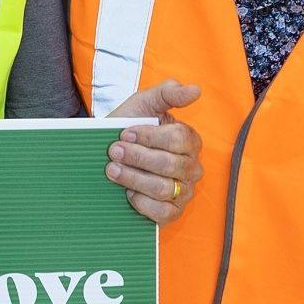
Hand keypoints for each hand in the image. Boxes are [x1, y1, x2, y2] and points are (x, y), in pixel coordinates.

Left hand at [104, 80, 203, 224]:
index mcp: (190, 141)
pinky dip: (141, 203)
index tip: (125, 133)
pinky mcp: (172, 213)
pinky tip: (127, 192)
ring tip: (112, 170)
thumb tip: (196, 90)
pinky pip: (163, 213)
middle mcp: (192, 168)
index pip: (178, 139)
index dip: (149, 137)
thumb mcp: (144, 104)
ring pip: (163, 188)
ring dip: (133, 178)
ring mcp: (184, 192)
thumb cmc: (128, 128)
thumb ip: (169, 92)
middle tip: (113, 152)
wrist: (107, 154)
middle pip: (169, 165)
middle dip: (137, 157)